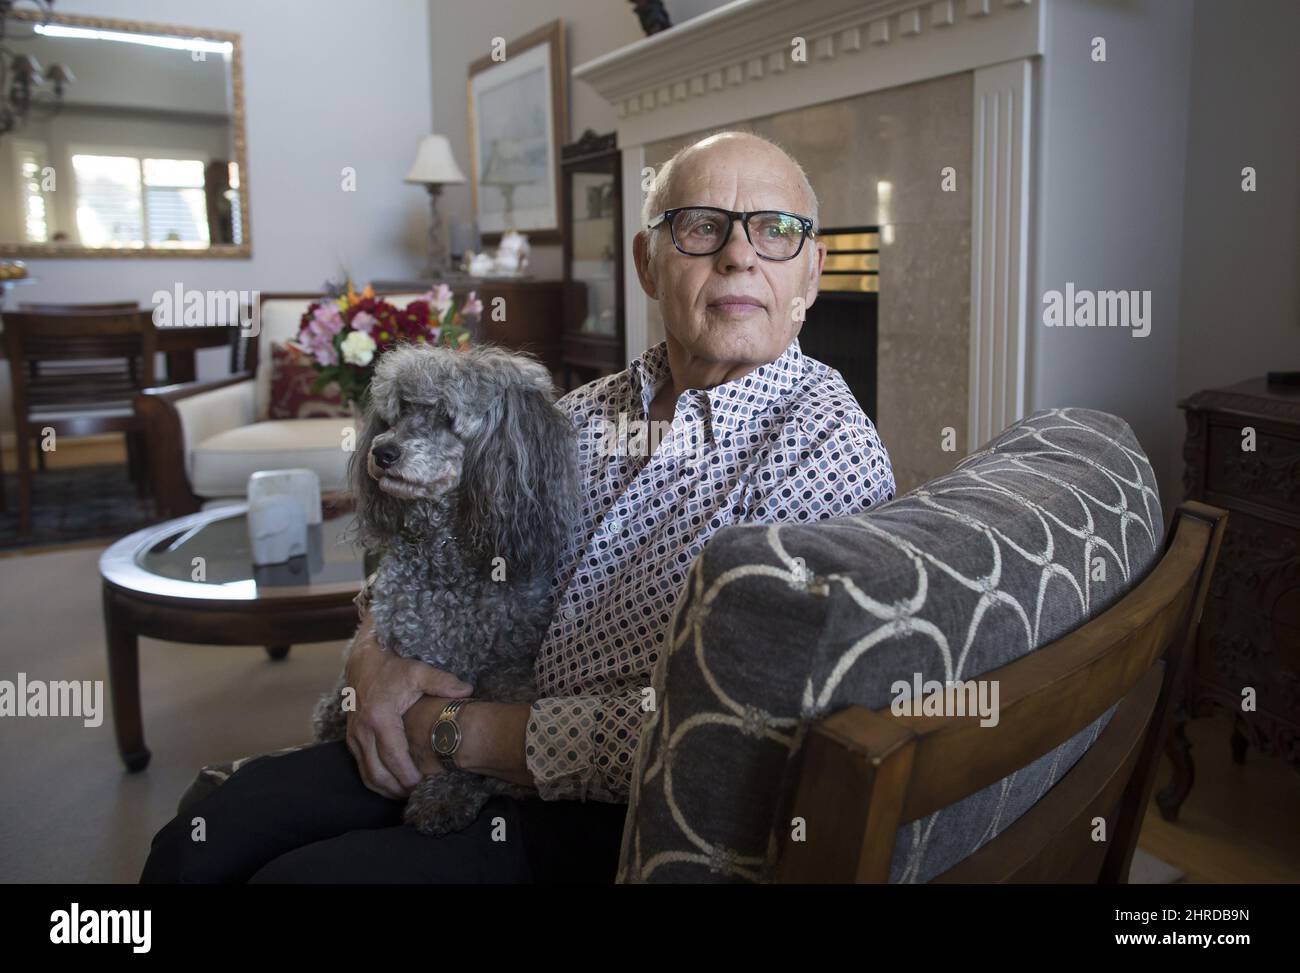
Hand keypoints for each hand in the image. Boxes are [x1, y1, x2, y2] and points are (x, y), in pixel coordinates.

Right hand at [343, 613, 473, 798]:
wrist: (362, 662)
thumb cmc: (393, 669)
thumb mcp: (418, 671)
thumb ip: (442, 682)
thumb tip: (467, 692)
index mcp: (380, 717)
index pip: (394, 757)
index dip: (409, 775)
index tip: (425, 784)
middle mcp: (362, 730)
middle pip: (378, 773)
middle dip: (399, 789)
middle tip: (420, 795)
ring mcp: (354, 737)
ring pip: (367, 775)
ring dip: (387, 790)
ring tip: (409, 794)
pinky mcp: (351, 739)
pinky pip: (361, 768)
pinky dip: (377, 781)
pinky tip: (394, 785)